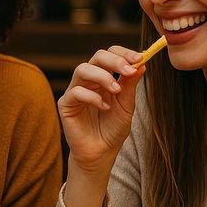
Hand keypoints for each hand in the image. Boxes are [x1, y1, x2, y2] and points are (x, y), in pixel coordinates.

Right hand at [57, 46, 145, 206]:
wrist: (101, 153)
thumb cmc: (112, 130)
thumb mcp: (126, 106)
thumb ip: (130, 85)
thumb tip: (141, 64)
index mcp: (104, 78)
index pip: (110, 55)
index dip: (124, 53)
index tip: (140, 58)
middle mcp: (89, 81)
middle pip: (96, 57)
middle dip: (114, 60)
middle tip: (129, 69)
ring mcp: (75, 91)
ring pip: (83, 69)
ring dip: (102, 76)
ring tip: (116, 90)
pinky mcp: (66, 104)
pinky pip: (76, 92)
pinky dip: (92, 97)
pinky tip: (104, 108)